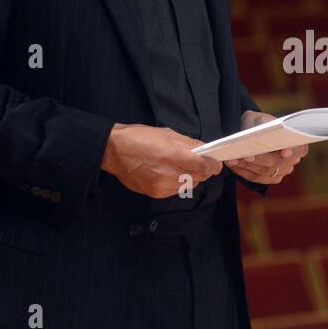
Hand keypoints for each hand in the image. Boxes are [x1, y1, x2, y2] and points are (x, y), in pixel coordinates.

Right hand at [101, 124, 223, 198]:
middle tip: (192, 159)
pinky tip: (164, 172)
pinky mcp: (155, 194)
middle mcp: (170, 175)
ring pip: (188, 185)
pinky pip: (175, 190)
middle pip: (200, 178)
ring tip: (175, 164)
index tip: (214, 161)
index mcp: (174, 156)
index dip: (213, 165)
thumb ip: (190, 143)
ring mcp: (162, 187)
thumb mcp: (167, 134)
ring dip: (188, 176)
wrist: (113, 151)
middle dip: (200, 169)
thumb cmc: (138, 138)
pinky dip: (176, 182)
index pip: (206, 168)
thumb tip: (205, 149)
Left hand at [226, 111, 307, 184]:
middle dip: (260, 159)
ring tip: (232, 159)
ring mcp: (282, 170)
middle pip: (278, 163)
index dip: (293, 151)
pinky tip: (233, 165)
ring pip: (266, 172)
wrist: (253, 131)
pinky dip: (243, 172)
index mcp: (297, 141)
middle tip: (245, 155)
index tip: (285, 152)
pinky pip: (257, 178)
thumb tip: (255, 135)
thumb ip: (260, 125)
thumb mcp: (259, 118)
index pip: (299, 148)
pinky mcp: (270, 177)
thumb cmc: (258, 123)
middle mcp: (292, 159)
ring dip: (248, 166)